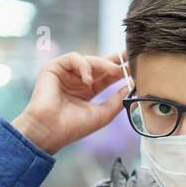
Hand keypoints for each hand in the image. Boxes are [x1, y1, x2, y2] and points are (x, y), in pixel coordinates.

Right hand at [11, 51, 129, 154]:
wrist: (50, 131)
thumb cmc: (73, 127)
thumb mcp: (103, 114)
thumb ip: (117, 101)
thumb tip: (131, 87)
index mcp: (88, 90)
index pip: (107, 77)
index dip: (121, 70)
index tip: (135, 65)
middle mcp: (77, 80)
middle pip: (99, 65)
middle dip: (115, 60)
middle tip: (130, 55)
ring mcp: (66, 73)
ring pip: (89, 60)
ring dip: (103, 64)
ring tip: (114, 72)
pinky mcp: (54, 68)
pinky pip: (73, 58)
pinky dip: (84, 66)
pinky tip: (88, 79)